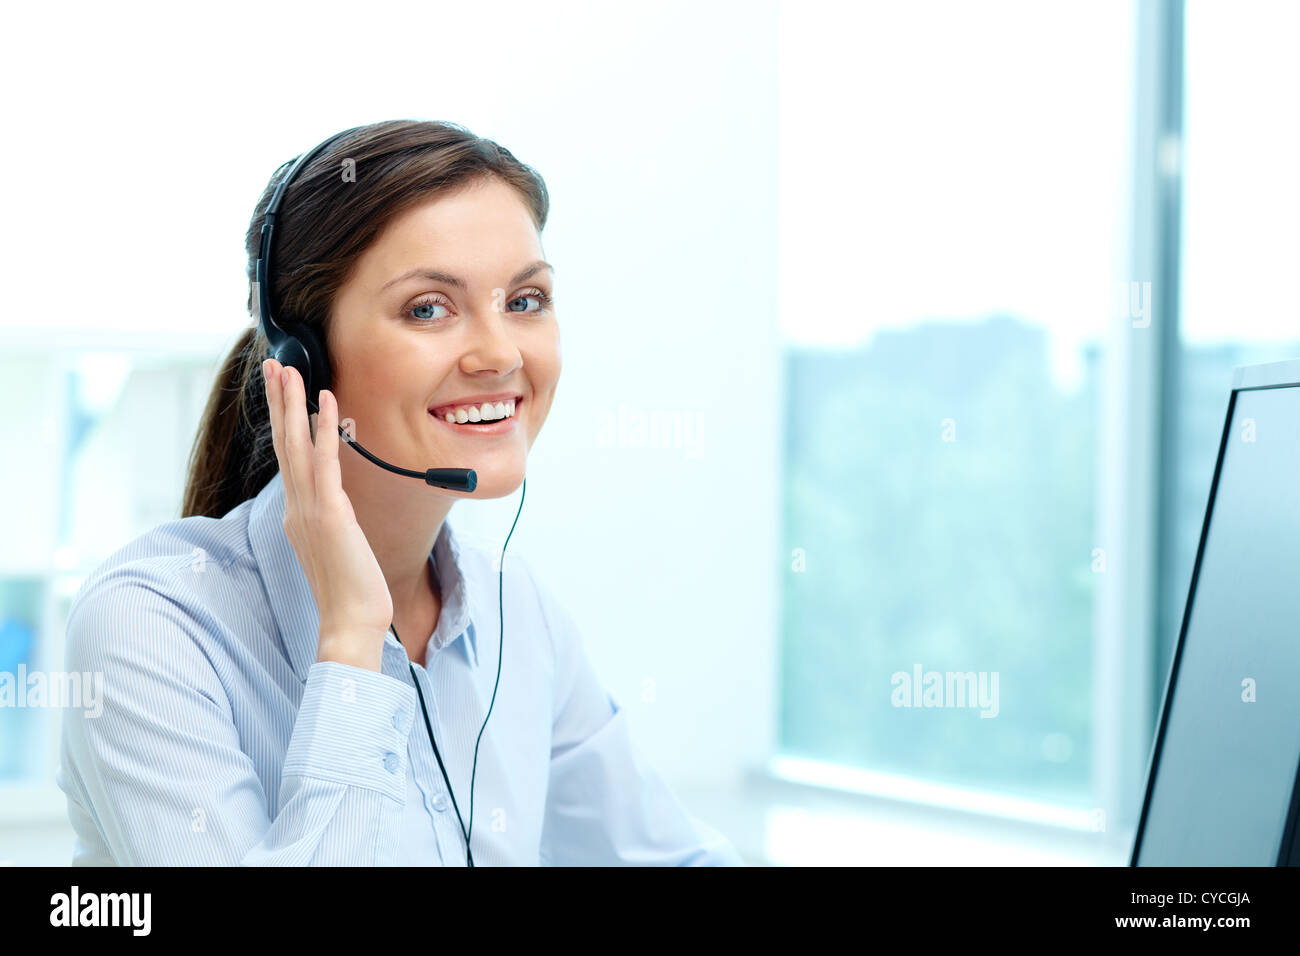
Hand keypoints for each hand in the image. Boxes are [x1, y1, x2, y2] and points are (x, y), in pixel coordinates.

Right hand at [263, 358, 391, 671]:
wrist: (350, 622)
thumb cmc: (351, 593)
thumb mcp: (336, 549)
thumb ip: (331, 523)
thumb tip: (337, 508)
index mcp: (296, 515)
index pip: (288, 459)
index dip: (284, 423)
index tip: (282, 393)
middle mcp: (295, 507)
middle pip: (283, 444)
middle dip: (277, 402)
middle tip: (273, 366)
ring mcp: (308, 508)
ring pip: (295, 445)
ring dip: (291, 404)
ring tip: (288, 370)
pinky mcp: (328, 512)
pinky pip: (325, 460)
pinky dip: (324, 427)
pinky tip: (325, 399)